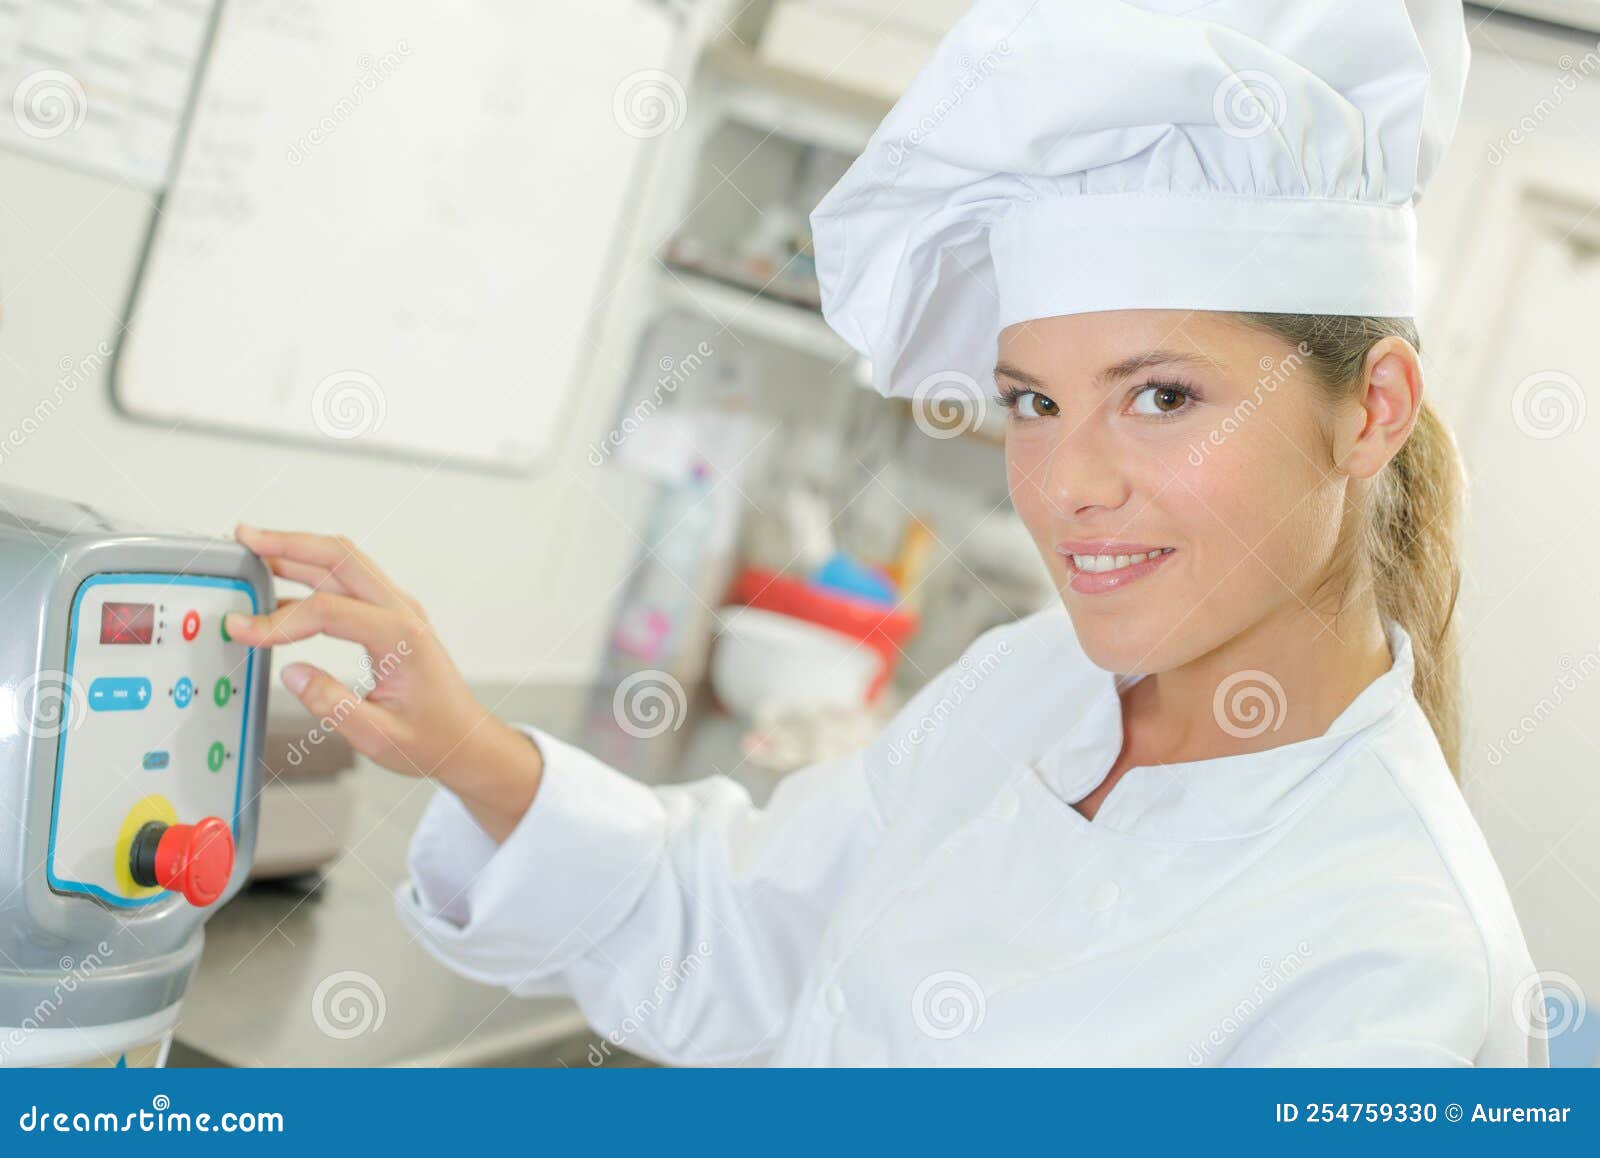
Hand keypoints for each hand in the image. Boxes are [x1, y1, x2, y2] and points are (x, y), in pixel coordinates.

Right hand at [224, 525, 540, 840]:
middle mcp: (403, 612)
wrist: (464, 738)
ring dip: (299, 550)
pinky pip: (348, 583)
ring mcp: (398, 609)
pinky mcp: (390, 615)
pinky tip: (281, 586)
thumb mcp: (378, 736)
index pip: (328, 611)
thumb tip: (292, 673)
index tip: (240, 628)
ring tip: (255, 548)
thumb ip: (332, 705)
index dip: (278, 619)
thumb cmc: (431, 738)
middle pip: (340, 558)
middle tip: (245, 538)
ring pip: (344, 563)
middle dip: (288, 543)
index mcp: (402, 637)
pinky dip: (312, 573)